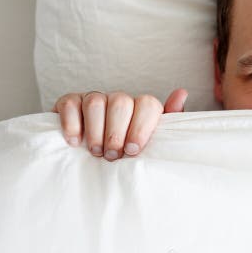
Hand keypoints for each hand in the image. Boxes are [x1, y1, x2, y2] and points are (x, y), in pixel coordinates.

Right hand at [52, 88, 188, 159]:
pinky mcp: (69, 102)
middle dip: (117, 132)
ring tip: (96, 152)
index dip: (140, 127)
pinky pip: (70, 104)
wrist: (92, 159)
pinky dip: (72, 123)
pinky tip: (75, 141)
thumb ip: (169, 121)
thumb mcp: (152, 142)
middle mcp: (118, 100)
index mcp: (141, 108)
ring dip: (96, 131)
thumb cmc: (127, 152)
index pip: (147, 104)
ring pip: (95, 102)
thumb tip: (181, 93)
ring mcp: (93, 98)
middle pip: (121, 103)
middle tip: (113, 156)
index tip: (133, 150)